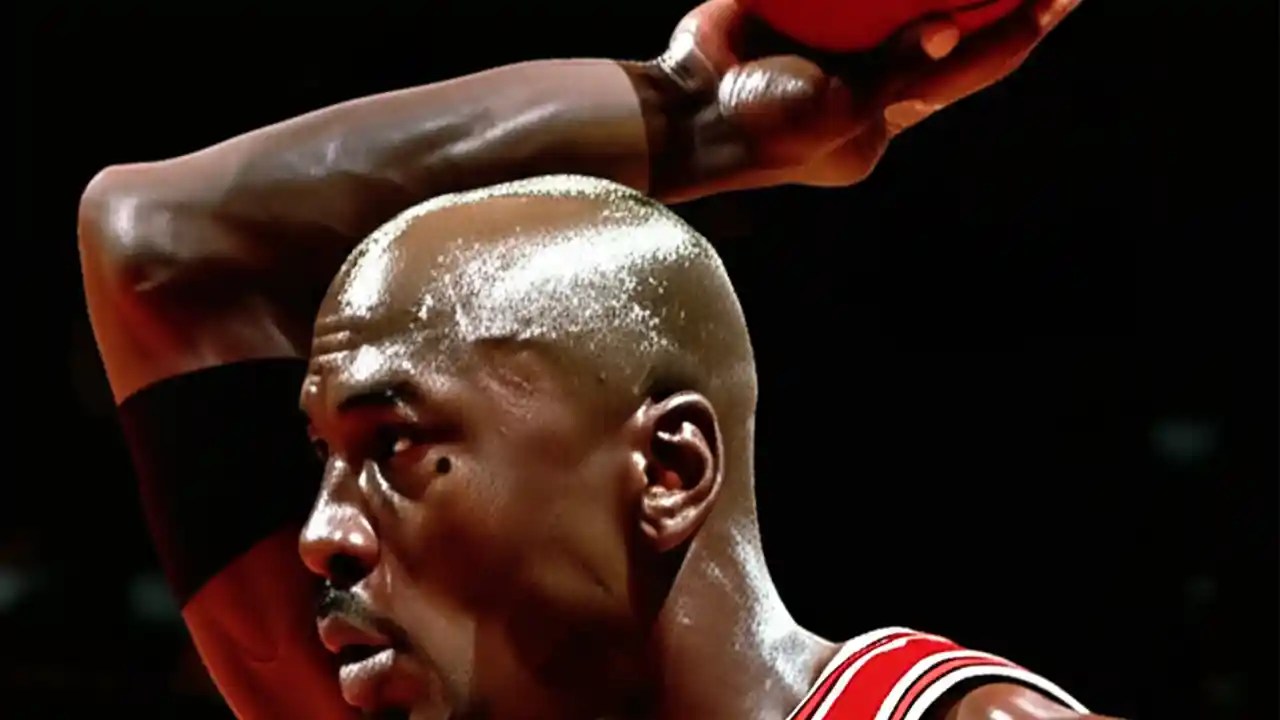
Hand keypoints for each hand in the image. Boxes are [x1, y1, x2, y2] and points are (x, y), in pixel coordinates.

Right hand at [658, 0, 1081, 189]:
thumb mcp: (836, 110)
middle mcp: (872, 70)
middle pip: (949, 18)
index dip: (1018, 29)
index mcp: (889, 110)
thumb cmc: (763, 129)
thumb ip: (894, 70)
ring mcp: (837, 38)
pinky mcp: (800, 8)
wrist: (682, 113)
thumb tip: (951, 22)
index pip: (970, 66)